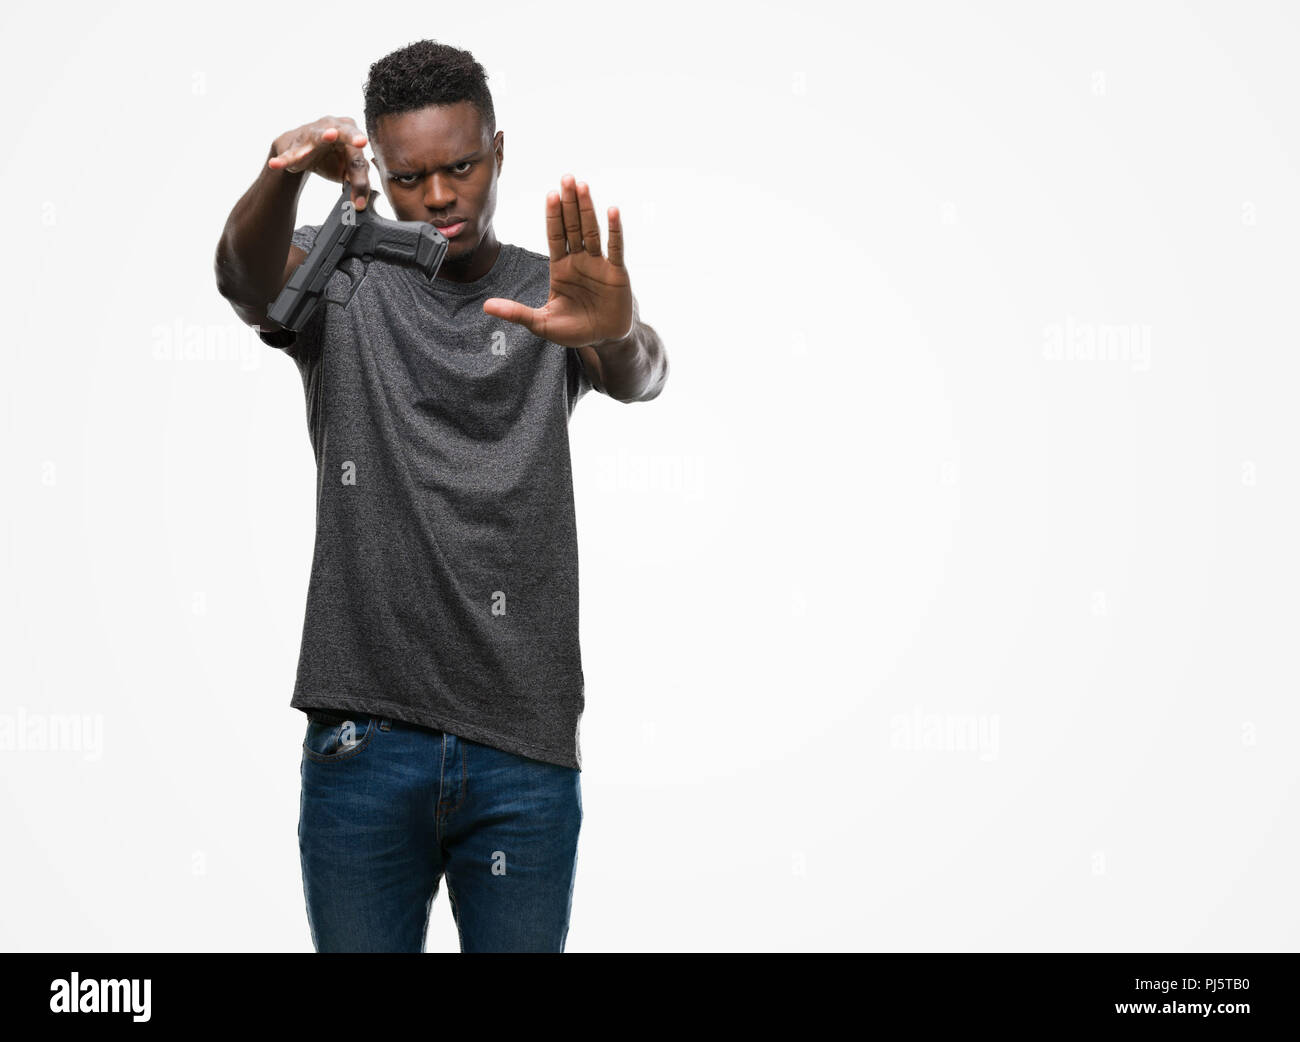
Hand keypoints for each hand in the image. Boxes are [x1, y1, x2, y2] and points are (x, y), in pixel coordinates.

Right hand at [267, 116, 371, 210]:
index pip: (359, 158)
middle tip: (362, 142)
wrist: (298, 150)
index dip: (361, 181)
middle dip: (353, 137)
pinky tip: (275, 164)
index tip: (360, 203)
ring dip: (324, 136)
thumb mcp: (346, 169)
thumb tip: (363, 200)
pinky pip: (289, 154)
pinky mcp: (294, 145)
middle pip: (346, 134)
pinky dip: (283, 160)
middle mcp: (333, 126)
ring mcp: (312, 133)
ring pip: (318, 136)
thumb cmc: (329, 156)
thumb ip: (357, 181)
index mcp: (351, 132)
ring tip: (330, 136)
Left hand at [483, 174, 633, 348]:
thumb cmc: (573, 330)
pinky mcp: (617, 273)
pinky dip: (614, 230)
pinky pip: (615, 248)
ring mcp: (599, 264)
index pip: (555, 236)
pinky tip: (612, 211)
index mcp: (560, 268)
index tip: (550, 195)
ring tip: (583, 186)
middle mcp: (579, 260)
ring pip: (592, 231)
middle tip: (566, 177)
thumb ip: (516, 313)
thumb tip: (486, 306)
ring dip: (587, 209)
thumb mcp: (541, 323)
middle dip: (569, 203)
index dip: (553, 216)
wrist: (603, 340)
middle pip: (573, 226)